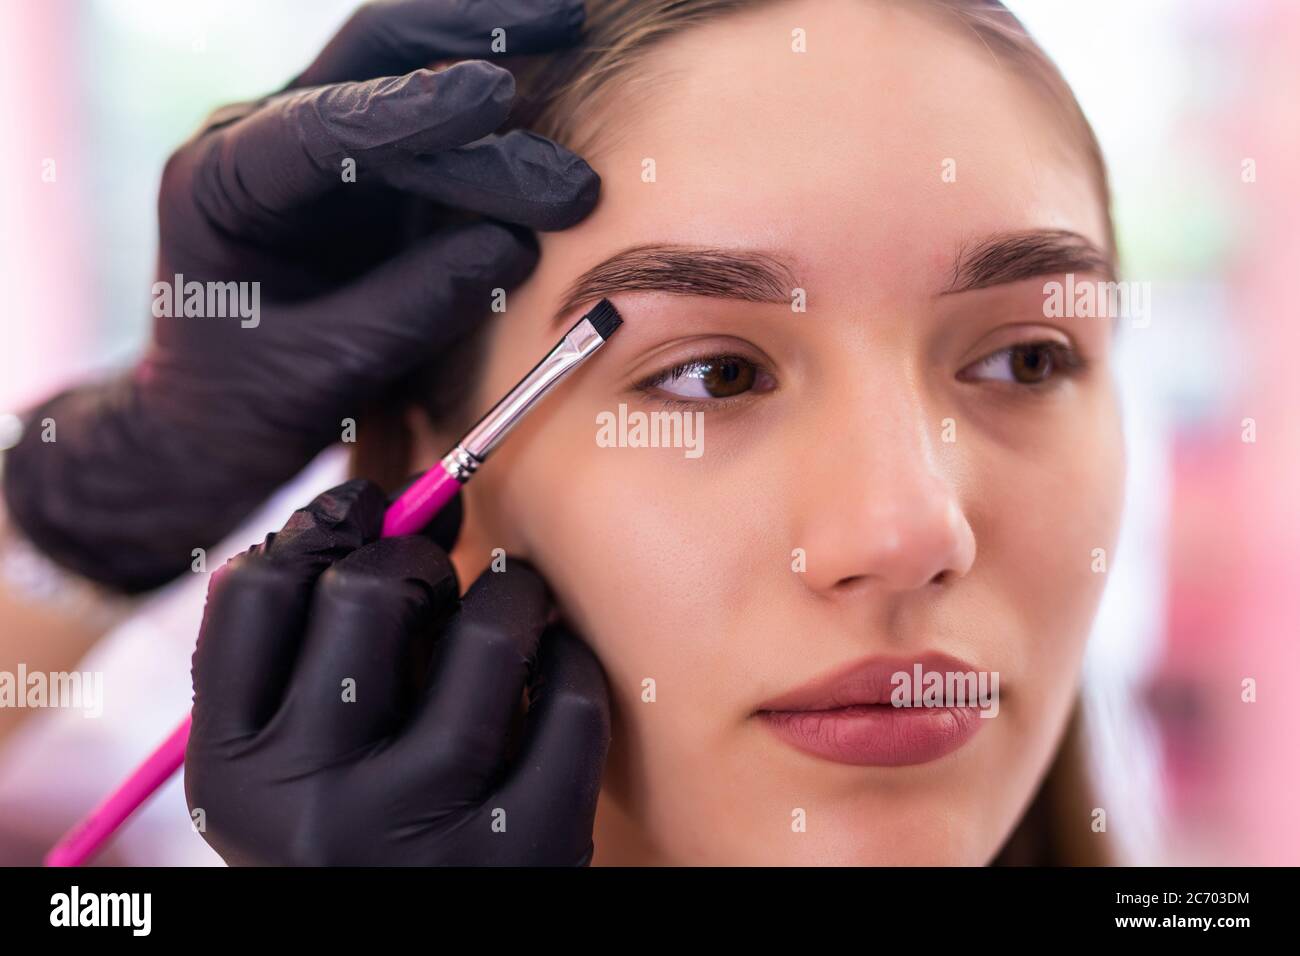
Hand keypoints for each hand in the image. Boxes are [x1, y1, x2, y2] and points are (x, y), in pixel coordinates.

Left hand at [3, 0, 596, 591]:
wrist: (219, 423)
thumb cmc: (245, 402)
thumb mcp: (321, 369)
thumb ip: (409, 308)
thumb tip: (514, 249)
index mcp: (221, 182)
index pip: (321, 127)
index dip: (411, 109)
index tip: (495, 97)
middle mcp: (266, 139)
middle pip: (371, 53)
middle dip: (470, 38)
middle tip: (568, 47)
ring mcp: (322, 147)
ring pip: (409, 64)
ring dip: (496, 52)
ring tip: (583, 39)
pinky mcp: (371, 170)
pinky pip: (438, 118)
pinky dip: (495, 102)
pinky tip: (555, 73)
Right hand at [184, 479, 611, 865]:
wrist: (410, 949)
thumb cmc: (358, 824)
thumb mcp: (297, 751)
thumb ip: (315, 633)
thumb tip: (401, 496)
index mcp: (230, 772)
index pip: (255, 590)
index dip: (322, 532)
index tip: (366, 527)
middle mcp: (308, 805)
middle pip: (368, 593)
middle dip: (419, 559)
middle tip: (440, 582)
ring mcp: (416, 834)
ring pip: (483, 632)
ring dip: (511, 594)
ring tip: (512, 608)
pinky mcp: (520, 852)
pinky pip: (569, 704)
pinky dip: (572, 667)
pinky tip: (554, 673)